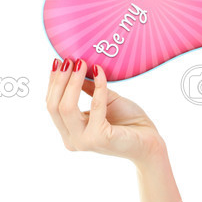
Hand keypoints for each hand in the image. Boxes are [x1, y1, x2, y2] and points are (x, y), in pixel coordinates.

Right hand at [46, 58, 165, 164]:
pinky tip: (100, 72)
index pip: (52, 105)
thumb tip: (74, 66)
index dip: (53, 83)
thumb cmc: (128, 121)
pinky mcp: (99, 138)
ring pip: (66, 108)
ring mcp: (84, 141)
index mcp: (69, 132)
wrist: (149, 141)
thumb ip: (87, 88)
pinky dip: (98, 86)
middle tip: (69, 60)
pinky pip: (95, 106)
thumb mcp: (104, 100)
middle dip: (60, 80)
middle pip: (54, 106)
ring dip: (73, 82)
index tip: (59, 61)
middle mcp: (72, 140)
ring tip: (82, 62)